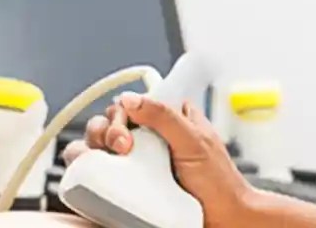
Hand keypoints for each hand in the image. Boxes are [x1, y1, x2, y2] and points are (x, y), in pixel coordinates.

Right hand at [62, 93, 252, 225]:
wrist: (223, 220)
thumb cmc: (218, 182)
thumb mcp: (194, 141)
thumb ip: (164, 117)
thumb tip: (130, 99)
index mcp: (170, 119)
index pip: (132, 105)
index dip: (121, 114)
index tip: (124, 133)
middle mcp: (152, 138)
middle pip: (111, 124)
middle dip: (105, 132)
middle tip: (121, 149)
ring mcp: (140, 163)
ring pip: (101, 148)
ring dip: (92, 151)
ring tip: (103, 164)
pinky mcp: (131, 186)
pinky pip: (103, 175)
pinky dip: (91, 174)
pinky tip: (93, 178)